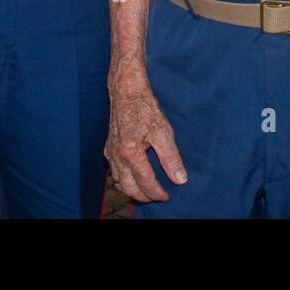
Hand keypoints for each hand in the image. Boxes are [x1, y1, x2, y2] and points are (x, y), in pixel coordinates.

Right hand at [105, 68, 185, 202]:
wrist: (126, 91)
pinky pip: (114, 171)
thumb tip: (180, 179)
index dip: (157, 193)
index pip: (145, 183)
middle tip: (158, 198)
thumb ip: (171, 157)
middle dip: (143, 197)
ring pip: (119, 181)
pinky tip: (133, 177)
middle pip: (128, 188)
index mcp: (130, 153)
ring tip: (146, 192)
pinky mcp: (109, 147)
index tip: (167, 197)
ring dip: (132, 190)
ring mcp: (110, 152)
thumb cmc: (144, 108)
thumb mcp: (163, 131)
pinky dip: (123, 180)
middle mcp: (117, 156)